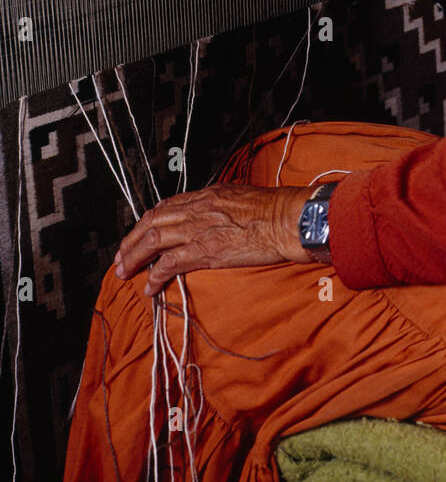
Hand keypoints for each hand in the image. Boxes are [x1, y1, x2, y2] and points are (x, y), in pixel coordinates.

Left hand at [114, 186, 312, 296]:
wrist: (289, 219)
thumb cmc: (275, 210)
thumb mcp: (242, 198)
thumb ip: (221, 206)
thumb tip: (214, 217)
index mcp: (207, 195)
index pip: (165, 207)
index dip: (146, 223)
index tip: (137, 236)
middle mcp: (198, 208)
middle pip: (152, 222)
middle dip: (131, 241)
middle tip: (120, 258)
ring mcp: (201, 228)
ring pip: (153, 240)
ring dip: (134, 257)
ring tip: (124, 272)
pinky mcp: (207, 249)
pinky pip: (170, 262)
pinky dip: (155, 275)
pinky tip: (150, 286)